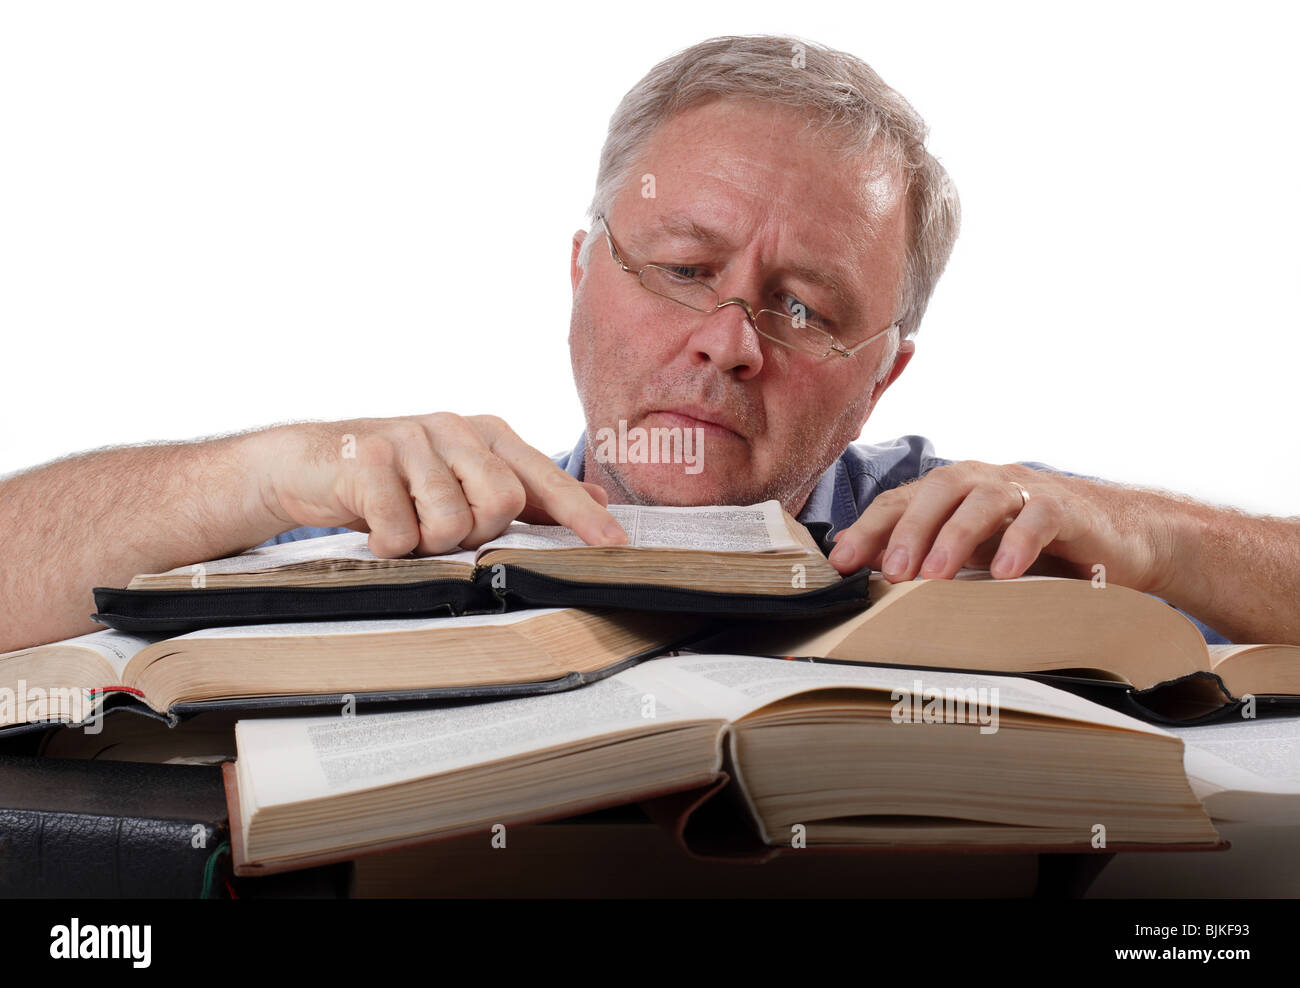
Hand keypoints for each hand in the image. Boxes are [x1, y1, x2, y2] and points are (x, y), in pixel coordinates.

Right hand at [250, 413, 626, 556]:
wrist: (311, 463)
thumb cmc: (399, 480)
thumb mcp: (465, 479)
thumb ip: (526, 491)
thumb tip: (595, 499)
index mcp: (487, 434)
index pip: (545, 478)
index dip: (581, 514)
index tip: (615, 544)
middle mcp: (456, 428)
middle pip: (502, 503)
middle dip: (475, 532)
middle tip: (440, 527)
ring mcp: (411, 439)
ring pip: (451, 523)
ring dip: (427, 542)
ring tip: (405, 523)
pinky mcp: (368, 459)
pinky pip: (401, 533)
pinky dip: (389, 545)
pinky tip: (374, 524)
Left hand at [826, 461, 1175, 592]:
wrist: (1120, 536)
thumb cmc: (1035, 546)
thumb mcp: (974, 551)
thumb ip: (926, 553)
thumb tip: (858, 567)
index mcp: (955, 490)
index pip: (902, 500)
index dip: (869, 528)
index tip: (840, 564)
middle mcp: (986, 481)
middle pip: (937, 490)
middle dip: (907, 530)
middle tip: (887, 571)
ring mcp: (1027, 491)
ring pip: (984, 499)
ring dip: (954, 536)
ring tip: (933, 576)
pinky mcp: (1069, 510)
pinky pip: (1040, 517)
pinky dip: (1019, 541)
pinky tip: (1003, 573)